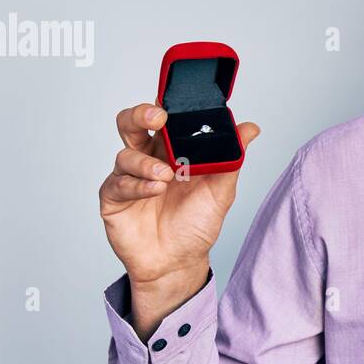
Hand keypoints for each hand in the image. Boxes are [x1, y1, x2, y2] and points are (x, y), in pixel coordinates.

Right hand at [99, 102, 259, 336]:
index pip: (164, 118)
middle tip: (158, 118)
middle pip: (132, 123)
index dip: (165, 104)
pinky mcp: (113, 198)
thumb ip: (231, 158)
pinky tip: (154, 191)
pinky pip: (118, 182)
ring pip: (126, 153)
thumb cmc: (195, 226)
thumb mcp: (221, 191)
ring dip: (147, 162)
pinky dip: (137, 184)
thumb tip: (250, 128)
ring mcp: (128, 177)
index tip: (174, 99)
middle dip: (142, 114)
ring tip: (166, 176)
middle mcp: (147, 158)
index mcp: (172, 150)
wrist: (178, 264)